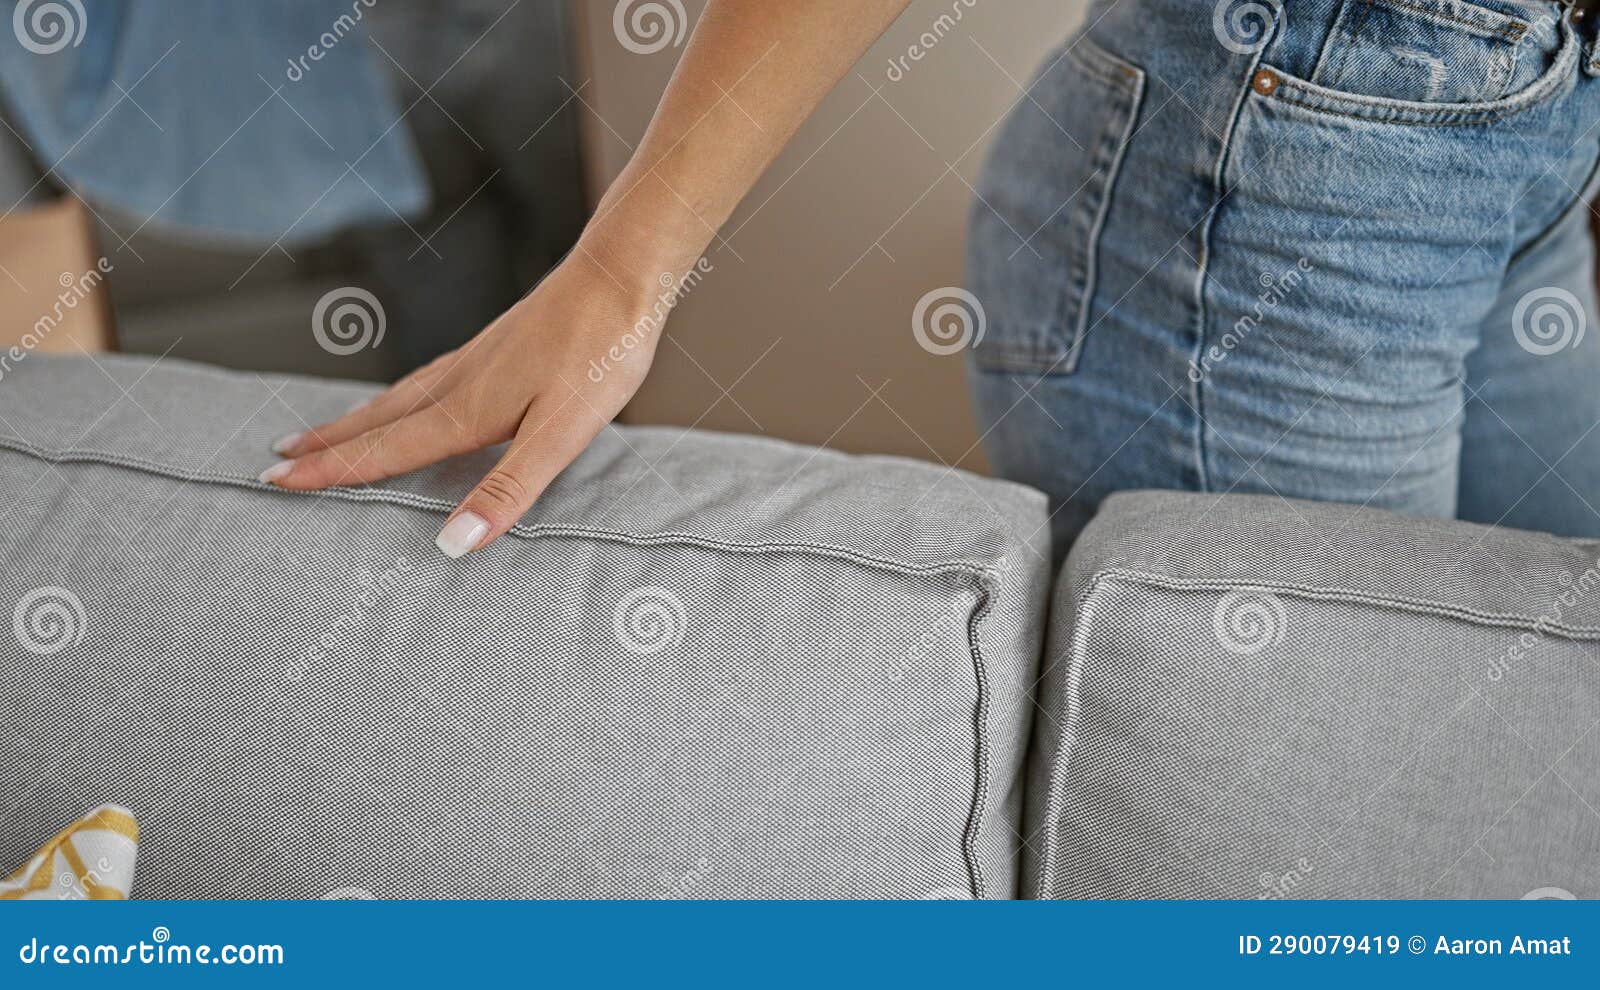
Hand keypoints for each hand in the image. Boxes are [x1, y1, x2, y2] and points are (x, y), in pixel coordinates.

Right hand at [260, 246, 668, 557]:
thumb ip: (508, 490)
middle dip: (325, 444)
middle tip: (274, 461)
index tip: (274, 484)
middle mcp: (458, 383)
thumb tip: (452, 545)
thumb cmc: (599, 355)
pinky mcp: (496, 346)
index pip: (384, 452)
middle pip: (377, 420)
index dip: (330, 472)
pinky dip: (396, 396)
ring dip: (354, 418)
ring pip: (398, 397)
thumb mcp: (560, 436)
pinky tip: (410, 397)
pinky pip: (427, 380)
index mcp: (466, 412)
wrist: (622, 277)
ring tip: (320, 433)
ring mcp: (475, 359)